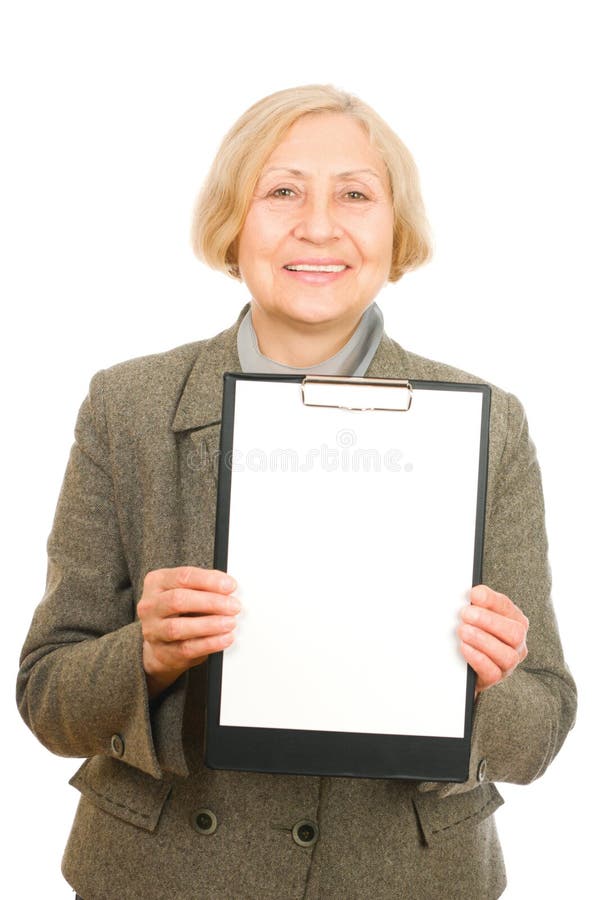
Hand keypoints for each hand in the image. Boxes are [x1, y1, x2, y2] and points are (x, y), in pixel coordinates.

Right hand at [138, 566, 239, 697]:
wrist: (162, 643)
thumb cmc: (179, 610)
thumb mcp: (188, 590)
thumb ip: (205, 584)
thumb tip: (228, 585)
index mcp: (156, 582)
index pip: (183, 577)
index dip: (209, 581)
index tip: (230, 586)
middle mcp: (150, 606)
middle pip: (178, 600)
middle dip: (211, 602)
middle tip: (233, 606)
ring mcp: (153, 630)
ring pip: (179, 627)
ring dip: (210, 624)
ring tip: (230, 622)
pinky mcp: (163, 652)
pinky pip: (187, 648)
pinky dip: (210, 643)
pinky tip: (225, 638)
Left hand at [458, 585, 528, 698]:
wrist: (463, 664)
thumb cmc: (473, 633)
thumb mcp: (476, 616)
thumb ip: (476, 605)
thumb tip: (471, 594)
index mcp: (514, 620)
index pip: (507, 607)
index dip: (491, 600)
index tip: (473, 595)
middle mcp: (517, 643)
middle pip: (515, 633)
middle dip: (488, 621)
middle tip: (465, 614)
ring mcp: (509, 663)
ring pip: (507, 656)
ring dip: (482, 640)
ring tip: (463, 631)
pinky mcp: (496, 677)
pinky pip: (493, 672)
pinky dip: (478, 658)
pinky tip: (465, 647)